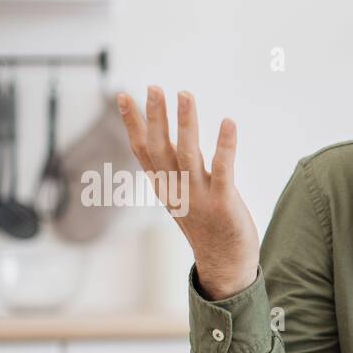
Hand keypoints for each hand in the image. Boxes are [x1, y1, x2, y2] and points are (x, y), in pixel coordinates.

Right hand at [117, 86, 259, 299]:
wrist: (225, 265)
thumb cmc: (207, 226)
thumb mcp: (183, 197)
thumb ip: (176, 170)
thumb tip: (165, 141)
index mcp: (165, 188)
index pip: (143, 151)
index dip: (133, 123)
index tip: (123, 95)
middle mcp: (176, 191)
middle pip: (160, 148)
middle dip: (155, 117)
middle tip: (153, 87)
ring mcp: (198, 198)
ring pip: (187, 154)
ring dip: (185, 123)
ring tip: (184, 93)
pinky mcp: (223, 203)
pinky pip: (222, 170)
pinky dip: (225, 146)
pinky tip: (228, 122)